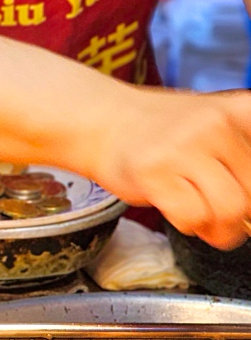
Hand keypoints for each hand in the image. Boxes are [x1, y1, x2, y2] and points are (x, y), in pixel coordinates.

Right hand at [91, 88, 250, 249]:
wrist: (102, 122)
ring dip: (221, 229)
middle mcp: (215, 124)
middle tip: (229, 221)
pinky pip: (192, 217)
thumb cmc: (161, 132)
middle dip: (244, 216)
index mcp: (240, 110)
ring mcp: (182, 147)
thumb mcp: (216, 123)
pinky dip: (191, 226)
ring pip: (229, 209)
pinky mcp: (153, 173)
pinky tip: (182, 215)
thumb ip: (243, 153)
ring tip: (208, 225)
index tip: (242, 199)